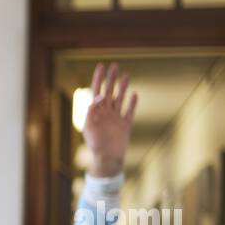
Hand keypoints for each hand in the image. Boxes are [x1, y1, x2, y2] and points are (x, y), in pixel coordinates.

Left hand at [83, 62, 137, 177]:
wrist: (107, 158)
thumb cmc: (95, 144)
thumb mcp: (89, 126)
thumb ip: (92, 111)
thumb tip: (98, 97)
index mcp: (96, 112)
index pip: (96, 91)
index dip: (98, 78)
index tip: (101, 66)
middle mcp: (106, 113)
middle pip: (109, 92)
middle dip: (111, 79)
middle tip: (114, 65)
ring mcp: (116, 118)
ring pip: (120, 99)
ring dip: (123, 87)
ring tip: (125, 75)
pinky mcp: (125, 125)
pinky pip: (129, 111)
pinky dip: (132, 103)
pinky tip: (135, 94)